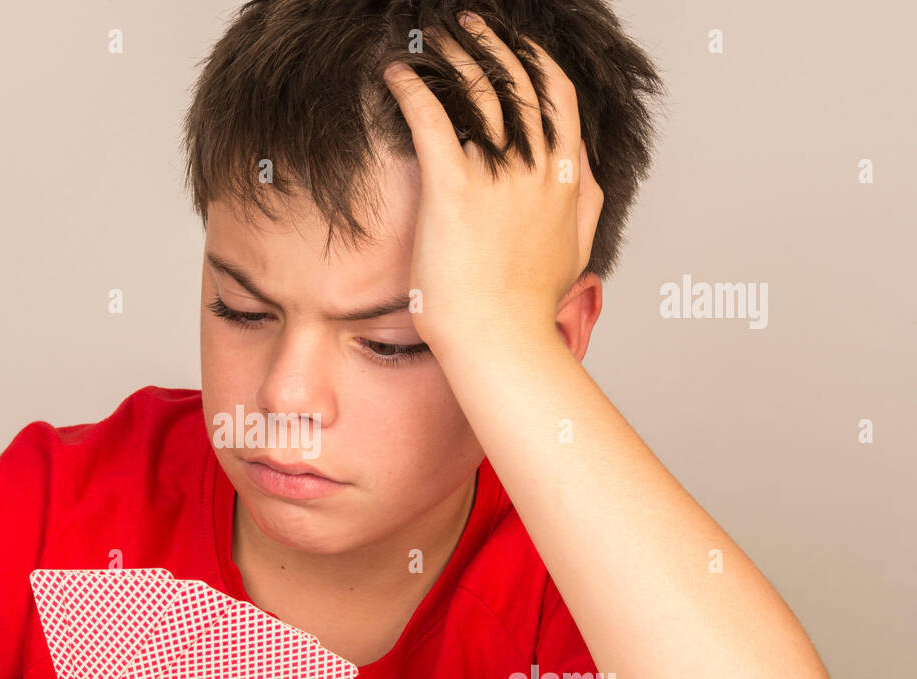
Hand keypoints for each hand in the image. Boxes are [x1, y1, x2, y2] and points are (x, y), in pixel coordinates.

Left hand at [381, 11, 602, 351]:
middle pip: (519, 83)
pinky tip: (396, 74)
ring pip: (479, 90)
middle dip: (493, 44)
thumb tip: (590, 177)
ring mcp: (497, 176)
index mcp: (568, 178)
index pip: (558, 99)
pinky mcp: (453, 189)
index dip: (536, 63)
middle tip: (467, 26)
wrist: (501, 340)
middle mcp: (538, 168)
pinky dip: (411, 89)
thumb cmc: (527, 306)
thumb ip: (586, 205)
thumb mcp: (576, 248)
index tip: (518, 46)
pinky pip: (430, 119)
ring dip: (454, 56)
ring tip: (432, 40)